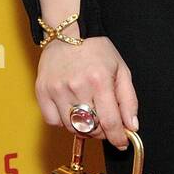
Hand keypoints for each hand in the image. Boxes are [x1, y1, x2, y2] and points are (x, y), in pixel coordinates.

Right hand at [36, 35, 138, 151]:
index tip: (122, 142)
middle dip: (103, 132)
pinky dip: (64, 122)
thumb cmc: (97, 50)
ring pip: (72, 127)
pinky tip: (72, 109)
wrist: (69, 31)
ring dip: (83, 127)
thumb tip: (132, 126)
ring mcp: (57, 90)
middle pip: (91, 128)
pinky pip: (53, 121)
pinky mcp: (42, 91)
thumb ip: (129, 100)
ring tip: (89, 113)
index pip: (110, 122)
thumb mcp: (121, 70)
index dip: (118, 137)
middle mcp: (77, 86)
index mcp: (100, 80)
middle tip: (106, 124)